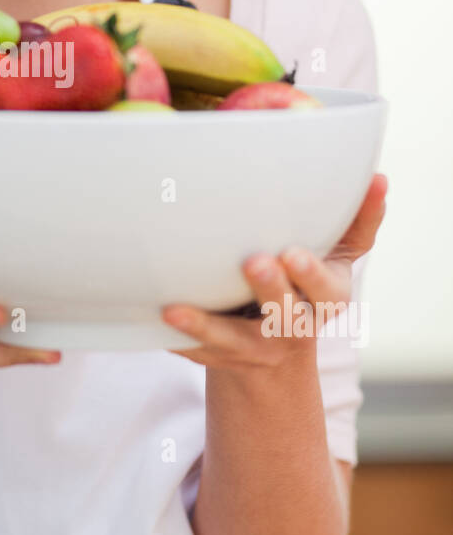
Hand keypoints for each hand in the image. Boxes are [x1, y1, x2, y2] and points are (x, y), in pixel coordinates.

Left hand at [162, 173, 387, 369]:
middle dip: (270, 289)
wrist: (273, 353)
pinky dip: (175, 339)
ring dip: (204, 325)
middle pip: (284, 313)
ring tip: (175, 310)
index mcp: (325, 299)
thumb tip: (379, 177)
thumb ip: (359, 221)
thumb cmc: (304, 282)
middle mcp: (293, 327)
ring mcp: (253, 347)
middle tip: (253, 262)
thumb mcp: (338, 256)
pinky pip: (194, 351)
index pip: (323, 288)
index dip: (310, 274)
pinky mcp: (218, 357)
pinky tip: (154, 320)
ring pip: (230, 340)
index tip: (292, 252)